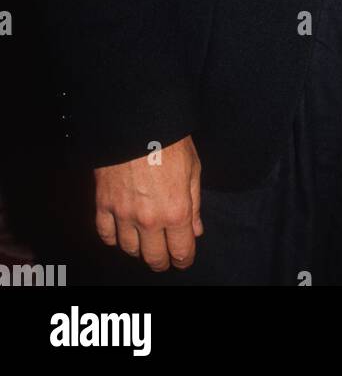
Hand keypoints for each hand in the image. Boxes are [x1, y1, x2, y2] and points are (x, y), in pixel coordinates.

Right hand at [94, 134, 202, 270]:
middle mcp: (149, 219)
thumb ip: (195, 204)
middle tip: (165, 258)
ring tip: (145, 242)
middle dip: (161, 261)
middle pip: (153, 257)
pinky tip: (121, 232)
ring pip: (129, 249)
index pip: (181, 252)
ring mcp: (123, 214)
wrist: (137, 122)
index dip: (184, 260)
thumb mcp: (193, 169)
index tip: (184, 260)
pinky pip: (105, 234)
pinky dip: (113, 238)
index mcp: (176, 211)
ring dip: (138, 249)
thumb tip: (195, 231)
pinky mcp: (103, 204)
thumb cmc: (171, 141)